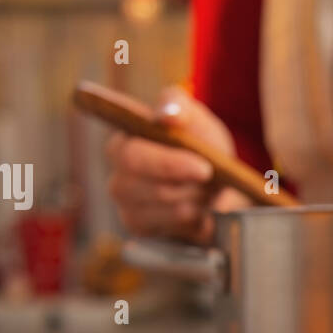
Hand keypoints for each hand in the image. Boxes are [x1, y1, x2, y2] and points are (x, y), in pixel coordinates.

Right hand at [105, 87, 249, 243]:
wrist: (214, 179)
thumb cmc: (199, 142)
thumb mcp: (196, 118)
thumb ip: (180, 106)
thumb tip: (167, 114)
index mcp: (124, 138)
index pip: (132, 156)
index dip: (167, 165)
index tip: (203, 168)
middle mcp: (118, 171)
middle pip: (156, 189)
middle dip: (193, 185)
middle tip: (210, 175)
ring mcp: (125, 201)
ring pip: (171, 210)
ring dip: (198, 199)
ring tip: (203, 187)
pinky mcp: (138, 226)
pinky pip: (177, 227)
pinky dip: (196, 217)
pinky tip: (196, 205)